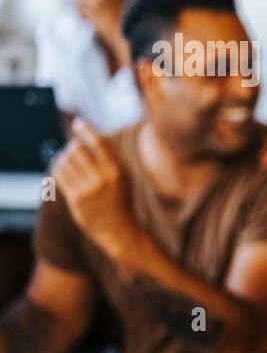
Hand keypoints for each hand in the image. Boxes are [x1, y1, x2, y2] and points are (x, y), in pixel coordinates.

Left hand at [51, 118, 139, 258]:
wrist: (119, 229)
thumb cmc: (119, 199)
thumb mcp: (122, 177)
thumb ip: (108, 158)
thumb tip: (83, 138)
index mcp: (118, 170)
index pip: (99, 142)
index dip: (86, 130)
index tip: (78, 123)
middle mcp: (103, 178)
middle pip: (78, 150)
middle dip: (73, 147)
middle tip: (74, 149)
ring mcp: (89, 189)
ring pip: (65, 161)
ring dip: (63, 157)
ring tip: (68, 160)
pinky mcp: (76, 199)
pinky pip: (59, 175)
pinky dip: (58, 169)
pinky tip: (63, 171)